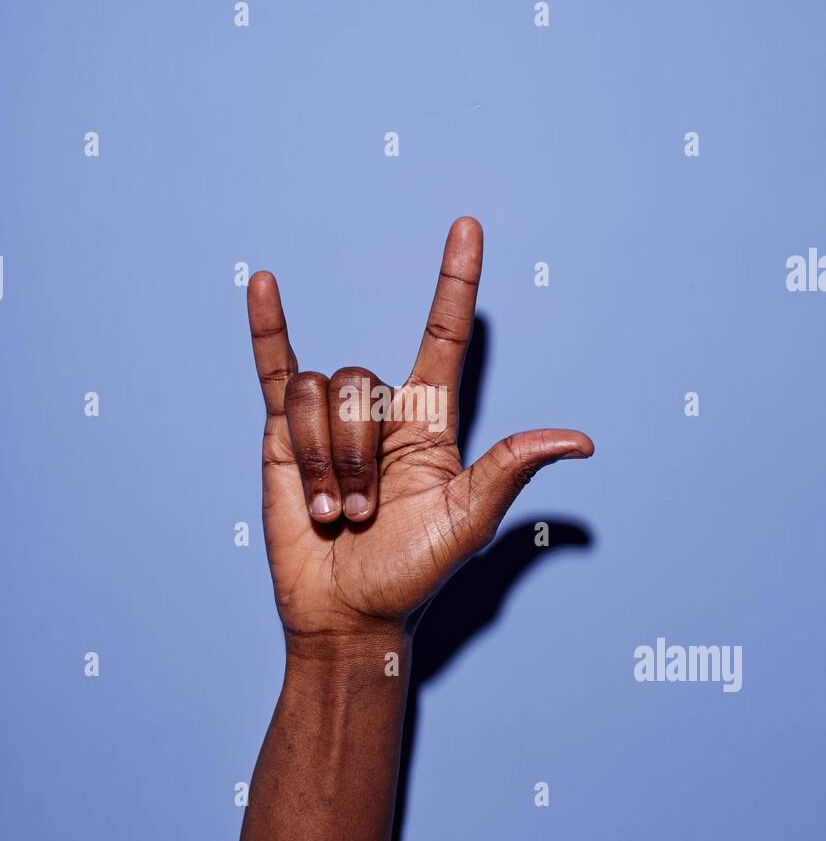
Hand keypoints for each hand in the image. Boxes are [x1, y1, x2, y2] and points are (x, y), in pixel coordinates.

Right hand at [247, 216, 592, 638]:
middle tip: (364, 512)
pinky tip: (263, 284)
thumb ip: (508, 469)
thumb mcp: (466, 522)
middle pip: (360, 385)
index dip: (456, 281)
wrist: (345, 613)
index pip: (444, 335)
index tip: (468, 227)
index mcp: (430, 420)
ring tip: (333, 511)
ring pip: (318, 395)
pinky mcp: (283, 437)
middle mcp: (382, 412)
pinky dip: (268, 328)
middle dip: (356, 455)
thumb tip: (577, 441)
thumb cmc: (412, 573)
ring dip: (322, 462)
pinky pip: (276, 371)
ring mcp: (330, 422)